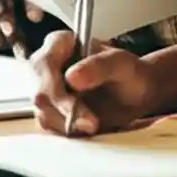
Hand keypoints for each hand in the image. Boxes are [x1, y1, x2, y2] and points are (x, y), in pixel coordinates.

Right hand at [30, 30, 157, 134]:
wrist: (137, 94)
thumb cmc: (130, 74)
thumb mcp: (122, 64)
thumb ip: (99, 66)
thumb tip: (71, 77)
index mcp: (58, 45)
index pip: (43, 64)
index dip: (53, 87)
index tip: (74, 106)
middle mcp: (45, 68)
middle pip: (40, 94)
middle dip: (64, 112)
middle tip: (92, 123)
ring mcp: (46, 91)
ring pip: (43, 113)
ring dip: (67, 124)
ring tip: (94, 125)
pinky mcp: (51, 112)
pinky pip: (50, 127)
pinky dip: (68, 132)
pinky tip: (87, 129)